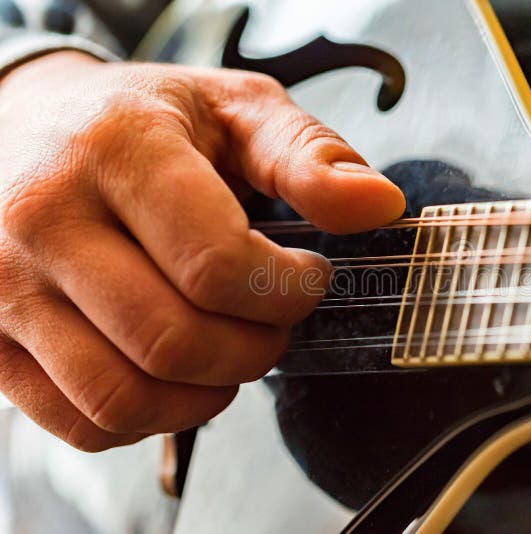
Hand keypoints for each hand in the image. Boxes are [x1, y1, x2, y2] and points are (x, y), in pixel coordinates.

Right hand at [0, 51, 404, 450]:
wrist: (30, 129)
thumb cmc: (143, 120)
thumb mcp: (236, 110)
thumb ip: (310, 157)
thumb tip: (380, 204)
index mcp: (115, 149)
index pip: (216, 265)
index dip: (286, 291)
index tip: (308, 278)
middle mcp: (44, 219)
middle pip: (174, 341)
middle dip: (255, 349)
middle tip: (275, 321)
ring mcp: (5, 287)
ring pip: (123, 397)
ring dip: (206, 395)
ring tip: (231, 351)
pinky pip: (80, 422)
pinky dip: (149, 418)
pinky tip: (176, 375)